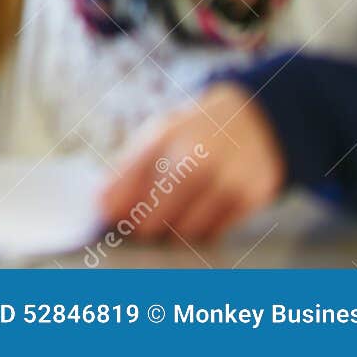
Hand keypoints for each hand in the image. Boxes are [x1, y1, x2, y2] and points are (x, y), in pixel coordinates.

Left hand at [100, 83, 285, 243]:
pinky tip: (200, 213)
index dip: (114, 209)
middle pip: (151, 219)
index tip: (112, 216)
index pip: (125, 187)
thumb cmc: (194, 134)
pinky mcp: (249, 198)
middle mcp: (194, 158)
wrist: (255, 122)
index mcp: (163, 137)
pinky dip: (202, 231)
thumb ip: (127, 169)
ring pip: (182, 232)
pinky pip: (212, 234)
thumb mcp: (159, 136)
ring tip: (173, 215)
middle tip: (143, 221)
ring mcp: (224, 179)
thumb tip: (101, 207)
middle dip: (142, 225)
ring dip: (172, 230)